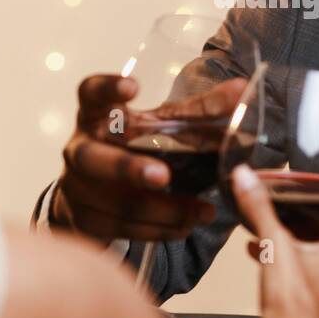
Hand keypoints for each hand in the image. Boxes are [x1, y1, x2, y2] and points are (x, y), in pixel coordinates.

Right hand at [52, 74, 247, 241]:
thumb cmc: (133, 148)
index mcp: (97, 115)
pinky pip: (121, 228)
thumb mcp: (161, 126)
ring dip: (162, 210)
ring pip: (115, 202)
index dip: (108, 88)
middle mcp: (79, 149)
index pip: (91, 93)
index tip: (133, 87)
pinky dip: (157, 230)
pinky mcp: (84, 221)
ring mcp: (77, 187)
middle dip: (128, 169)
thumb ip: (200, 110)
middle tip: (163, 176)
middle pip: (91, 158)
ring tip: (202, 212)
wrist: (93, 193)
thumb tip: (241, 90)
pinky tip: (185, 227)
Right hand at [228, 164, 318, 317]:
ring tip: (273, 229)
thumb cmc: (293, 296)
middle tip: (305, 211)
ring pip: (311, 262)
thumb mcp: (275, 243)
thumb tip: (245, 174)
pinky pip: (291, 277)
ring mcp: (317, 292)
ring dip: (295, 246)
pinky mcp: (298, 305)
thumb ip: (260, 210)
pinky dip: (277, 263)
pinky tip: (255, 254)